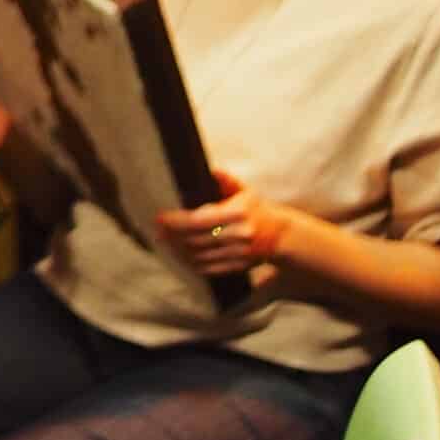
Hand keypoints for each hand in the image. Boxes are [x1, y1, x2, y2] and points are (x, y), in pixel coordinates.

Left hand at [157, 170, 292, 275]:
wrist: (281, 236)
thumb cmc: (256, 210)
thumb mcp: (245, 191)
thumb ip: (227, 180)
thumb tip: (213, 171)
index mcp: (240, 213)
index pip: (200, 220)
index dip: (177, 221)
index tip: (161, 217)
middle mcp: (240, 234)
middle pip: (197, 239)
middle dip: (173, 235)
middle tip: (158, 230)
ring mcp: (239, 253)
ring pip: (200, 256)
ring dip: (178, 250)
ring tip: (165, 241)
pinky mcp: (238, 266)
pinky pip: (208, 268)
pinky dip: (190, 263)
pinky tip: (179, 255)